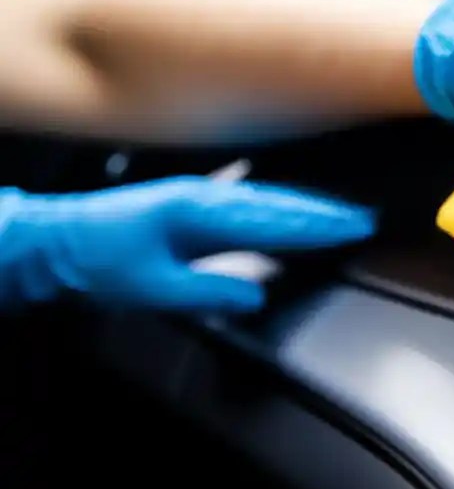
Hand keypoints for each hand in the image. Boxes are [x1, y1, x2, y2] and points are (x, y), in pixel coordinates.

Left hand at [0, 177, 374, 311]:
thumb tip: (256, 292)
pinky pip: (248, 201)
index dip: (317, 226)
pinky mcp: (190, 202)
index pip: (272, 220)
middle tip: (365, 218)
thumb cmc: (95, 263)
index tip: (355, 227)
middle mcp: (202, 196)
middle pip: (277, 203)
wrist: (53, 240)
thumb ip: (208, 291)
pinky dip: (278, 206)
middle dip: (323, 211)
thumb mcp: (150, 288)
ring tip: (340, 215)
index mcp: (197, 212)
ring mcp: (197, 195)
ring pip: (265, 199)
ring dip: (305, 206)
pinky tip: (288, 212)